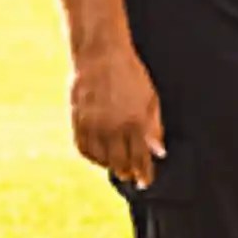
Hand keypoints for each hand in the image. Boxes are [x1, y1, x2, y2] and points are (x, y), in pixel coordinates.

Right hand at [69, 41, 164, 187]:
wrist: (100, 54)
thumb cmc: (130, 74)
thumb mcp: (150, 97)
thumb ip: (154, 127)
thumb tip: (159, 151)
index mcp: (135, 121)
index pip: (140, 157)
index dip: (143, 173)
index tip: (145, 182)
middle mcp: (113, 126)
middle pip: (120, 162)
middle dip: (128, 172)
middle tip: (131, 176)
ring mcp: (93, 124)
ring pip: (101, 158)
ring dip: (110, 166)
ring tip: (117, 167)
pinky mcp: (78, 120)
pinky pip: (83, 148)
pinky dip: (92, 157)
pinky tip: (99, 157)